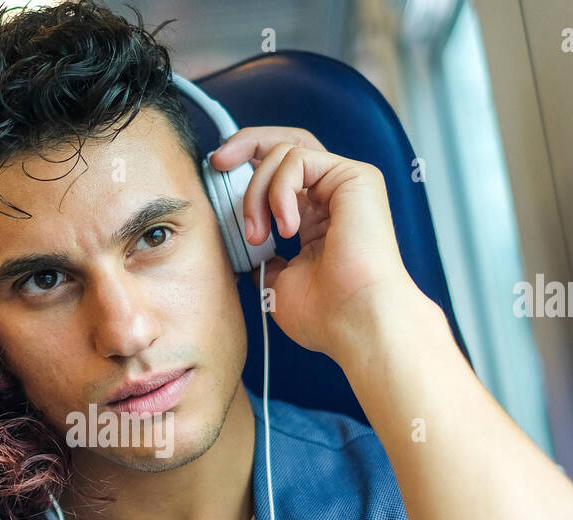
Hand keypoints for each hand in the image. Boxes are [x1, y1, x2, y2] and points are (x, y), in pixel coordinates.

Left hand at [210, 127, 430, 362]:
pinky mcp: (355, 177)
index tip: (217, 175)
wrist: (355, 321)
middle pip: (287, 143)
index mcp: (316, 218)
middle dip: (246, 144)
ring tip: (258, 235)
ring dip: (257, 193)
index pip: (281, 173)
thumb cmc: (325, 314)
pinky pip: (299, 159)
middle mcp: (332, 196)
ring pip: (284, 153)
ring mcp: (345, 184)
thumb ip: (264, 256)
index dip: (248, 166)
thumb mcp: (276, 281)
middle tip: (218, 162)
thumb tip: (244, 247)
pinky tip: (286, 228)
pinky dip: (280, 190)